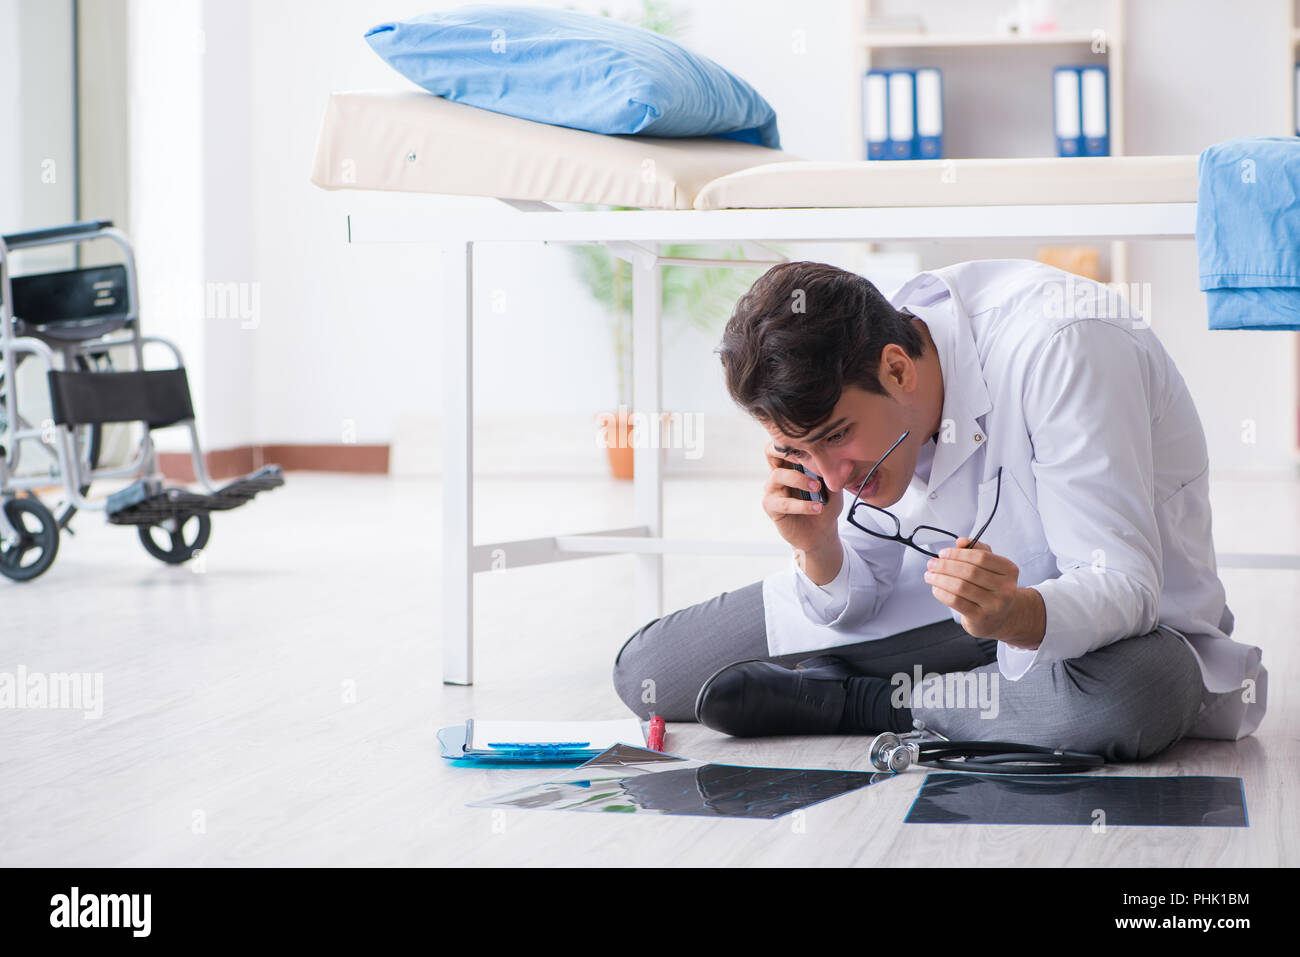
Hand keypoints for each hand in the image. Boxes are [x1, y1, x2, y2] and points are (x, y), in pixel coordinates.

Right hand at [761, 440, 842, 556]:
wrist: (821, 533)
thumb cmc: (825, 506)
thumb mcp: (834, 488)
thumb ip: (837, 475)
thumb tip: (848, 463)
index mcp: (792, 465)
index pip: (786, 443)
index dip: (794, 439)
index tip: (812, 440)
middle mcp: (778, 474)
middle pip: (770, 452)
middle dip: (784, 449)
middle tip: (804, 455)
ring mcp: (773, 490)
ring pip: (777, 476)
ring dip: (799, 479)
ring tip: (817, 488)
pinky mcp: (772, 508)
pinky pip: (783, 503)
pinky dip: (802, 505)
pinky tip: (817, 508)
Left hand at [922, 537, 1042, 646]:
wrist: (998, 617)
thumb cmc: (990, 588)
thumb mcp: (989, 566)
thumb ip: (976, 549)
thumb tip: (961, 541)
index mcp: (1009, 570)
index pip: (981, 557)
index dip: (958, 554)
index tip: (943, 554)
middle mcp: (1006, 588)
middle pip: (969, 571)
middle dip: (945, 566)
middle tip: (932, 564)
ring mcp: (995, 605)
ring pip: (960, 586)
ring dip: (940, 579)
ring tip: (930, 576)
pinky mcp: (981, 618)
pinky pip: (956, 601)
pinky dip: (942, 593)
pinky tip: (936, 588)